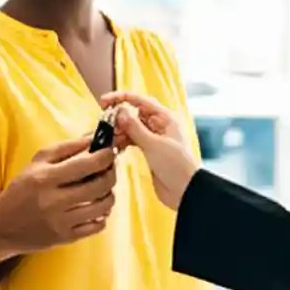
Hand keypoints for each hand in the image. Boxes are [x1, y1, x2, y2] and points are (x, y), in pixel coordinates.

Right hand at [0, 134, 118, 251]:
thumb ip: (67, 148)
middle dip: (112, 173)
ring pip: (103, 207)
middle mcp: (54, 201)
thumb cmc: (22, 189)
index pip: (88, 164)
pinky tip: (95, 208)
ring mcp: (61, 222)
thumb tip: (95, 138)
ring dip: (109, 194)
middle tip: (110, 168)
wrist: (1, 226)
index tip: (109, 151)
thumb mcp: (37, 162)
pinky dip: (102, 215)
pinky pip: (97, 226)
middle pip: (100, 185)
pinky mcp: (65, 238)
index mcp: (46, 177)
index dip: (106, 155)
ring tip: (103, 188)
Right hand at [98, 91, 200, 210]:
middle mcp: (160, 125)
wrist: (185, 191)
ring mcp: (155, 138)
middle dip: (119, 117)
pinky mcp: (150, 151)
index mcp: (166, 118)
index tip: (104, 102)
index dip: (121, 98)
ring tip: (109, 138)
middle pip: (134, 113)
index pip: (140, 101)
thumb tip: (120, 111)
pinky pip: (133, 140)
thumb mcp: (153, 145)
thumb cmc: (177, 166)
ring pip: (132, 128)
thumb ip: (135, 128)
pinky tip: (115, 146)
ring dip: (120, 131)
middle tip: (105, 125)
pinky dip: (123, 141)